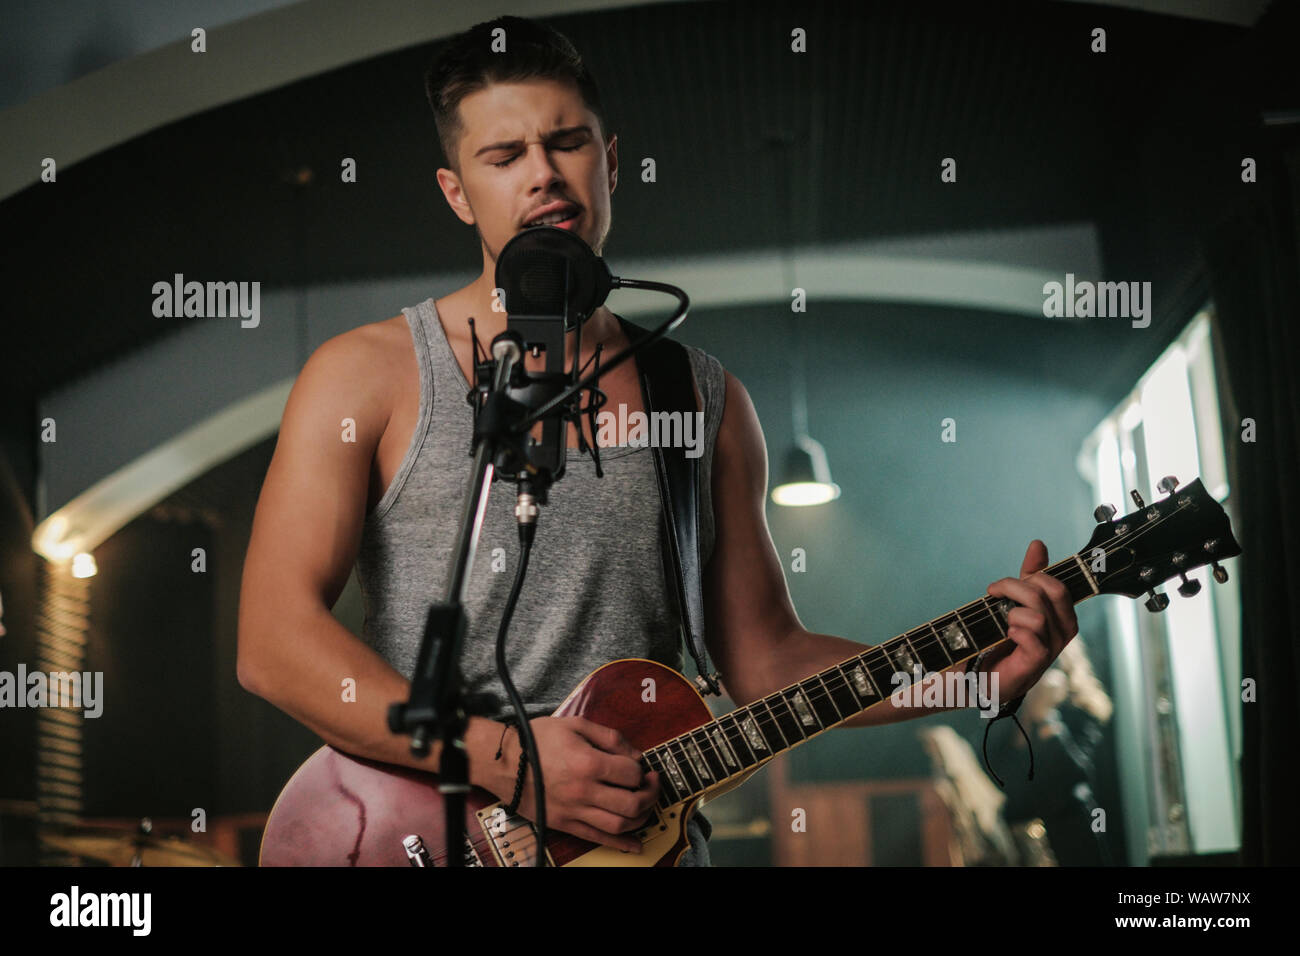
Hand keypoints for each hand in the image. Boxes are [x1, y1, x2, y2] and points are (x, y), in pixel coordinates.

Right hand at [498, 715, 659, 853]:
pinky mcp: (564, 824)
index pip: (631, 773)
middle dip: (650, 794)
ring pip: (619, 824)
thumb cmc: (536, 741)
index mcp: (588, 763)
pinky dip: (621, 844)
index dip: (641, 768)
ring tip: (644, 806)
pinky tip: (635, 844)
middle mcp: (583, 791)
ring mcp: (574, 811)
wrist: (502, 762)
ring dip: (641, 817)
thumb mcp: (575, 725)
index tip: (639, 766)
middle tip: (651, 785)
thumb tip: (636, 755)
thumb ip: (610, 737)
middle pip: (632, 802)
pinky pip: (598, 839)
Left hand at [981, 539, 1079, 704]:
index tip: (1006, 583)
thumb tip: (1038, 544)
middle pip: (1051, 594)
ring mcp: (1051, 649)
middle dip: (1016, 586)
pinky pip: (1033, 639)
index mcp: (1061, 615)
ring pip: (1039, 615)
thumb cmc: (1003, 636)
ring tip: (1000, 619)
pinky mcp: (1036, 664)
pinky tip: (1006, 634)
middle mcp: (1062, 631)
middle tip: (994, 593)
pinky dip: (1015, 631)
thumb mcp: (1016, 600)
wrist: (983, 673)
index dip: (1033, 576)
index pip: (1059, 585)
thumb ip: (1030, 575)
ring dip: (1011, 611)